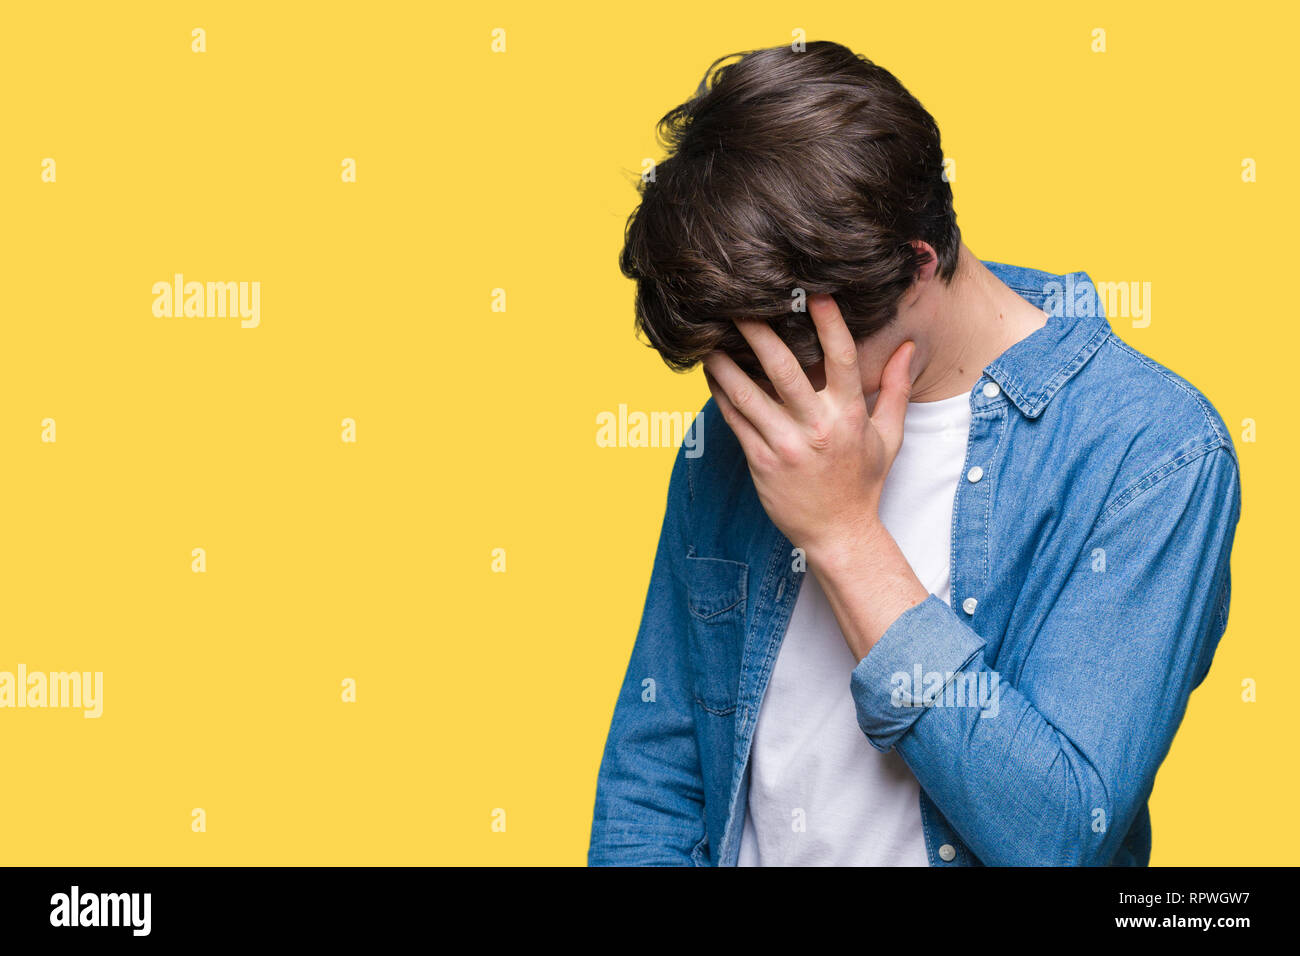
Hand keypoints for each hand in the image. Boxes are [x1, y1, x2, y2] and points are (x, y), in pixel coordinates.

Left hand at [702, 294, 915, 561]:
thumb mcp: (889, 436)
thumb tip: (907, 347)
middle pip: (783, 368)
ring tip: (710, 336)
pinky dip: (721, 394)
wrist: (839, 534)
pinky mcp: (761, 462)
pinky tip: (712, 373)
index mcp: (848, 415)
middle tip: (740, 305)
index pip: (842, 358)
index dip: (829, 323)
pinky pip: (735, 420)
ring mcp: (785, 445)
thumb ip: (895, 389)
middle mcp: (816, 427)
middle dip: (760, 333)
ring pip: (748, 393)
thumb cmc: (863, 483)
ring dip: (726, 362)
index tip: (814, 293)